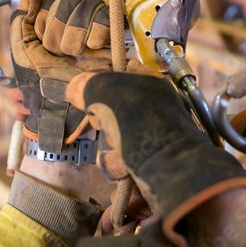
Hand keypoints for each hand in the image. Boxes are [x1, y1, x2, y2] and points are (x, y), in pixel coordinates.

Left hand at [10, 0, 112, 153]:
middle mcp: (74, 26)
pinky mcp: (115, 37)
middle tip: (62, 54)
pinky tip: (96, 48)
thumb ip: (21, 20)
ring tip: (79, 55)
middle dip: (59, 30)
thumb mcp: (24, 55)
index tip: (44, 45)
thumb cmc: (46, 90)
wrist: (74, 116)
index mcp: (52, 28)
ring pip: (87, 3)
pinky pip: (107, 13)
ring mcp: (95, 30)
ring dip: (76, 32)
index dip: (44, 19)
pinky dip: (99, 30)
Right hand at [66, 71, 245, 246]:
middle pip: (110, 110)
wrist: (171, 172)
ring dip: (109, 149)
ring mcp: (150, 138)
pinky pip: (118, 163)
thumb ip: (85, 86)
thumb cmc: (142, 125)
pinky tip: (125, 170)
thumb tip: (74, 90)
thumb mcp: (107, 92)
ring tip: (121, 152)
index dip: (102, 84)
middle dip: (101, 121)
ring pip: (111, 139)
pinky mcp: (146, 164)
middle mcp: (152, 109)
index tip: (92, 95)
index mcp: (150, 85)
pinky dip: (116, 167)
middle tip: (105, 124)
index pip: (121, 74)